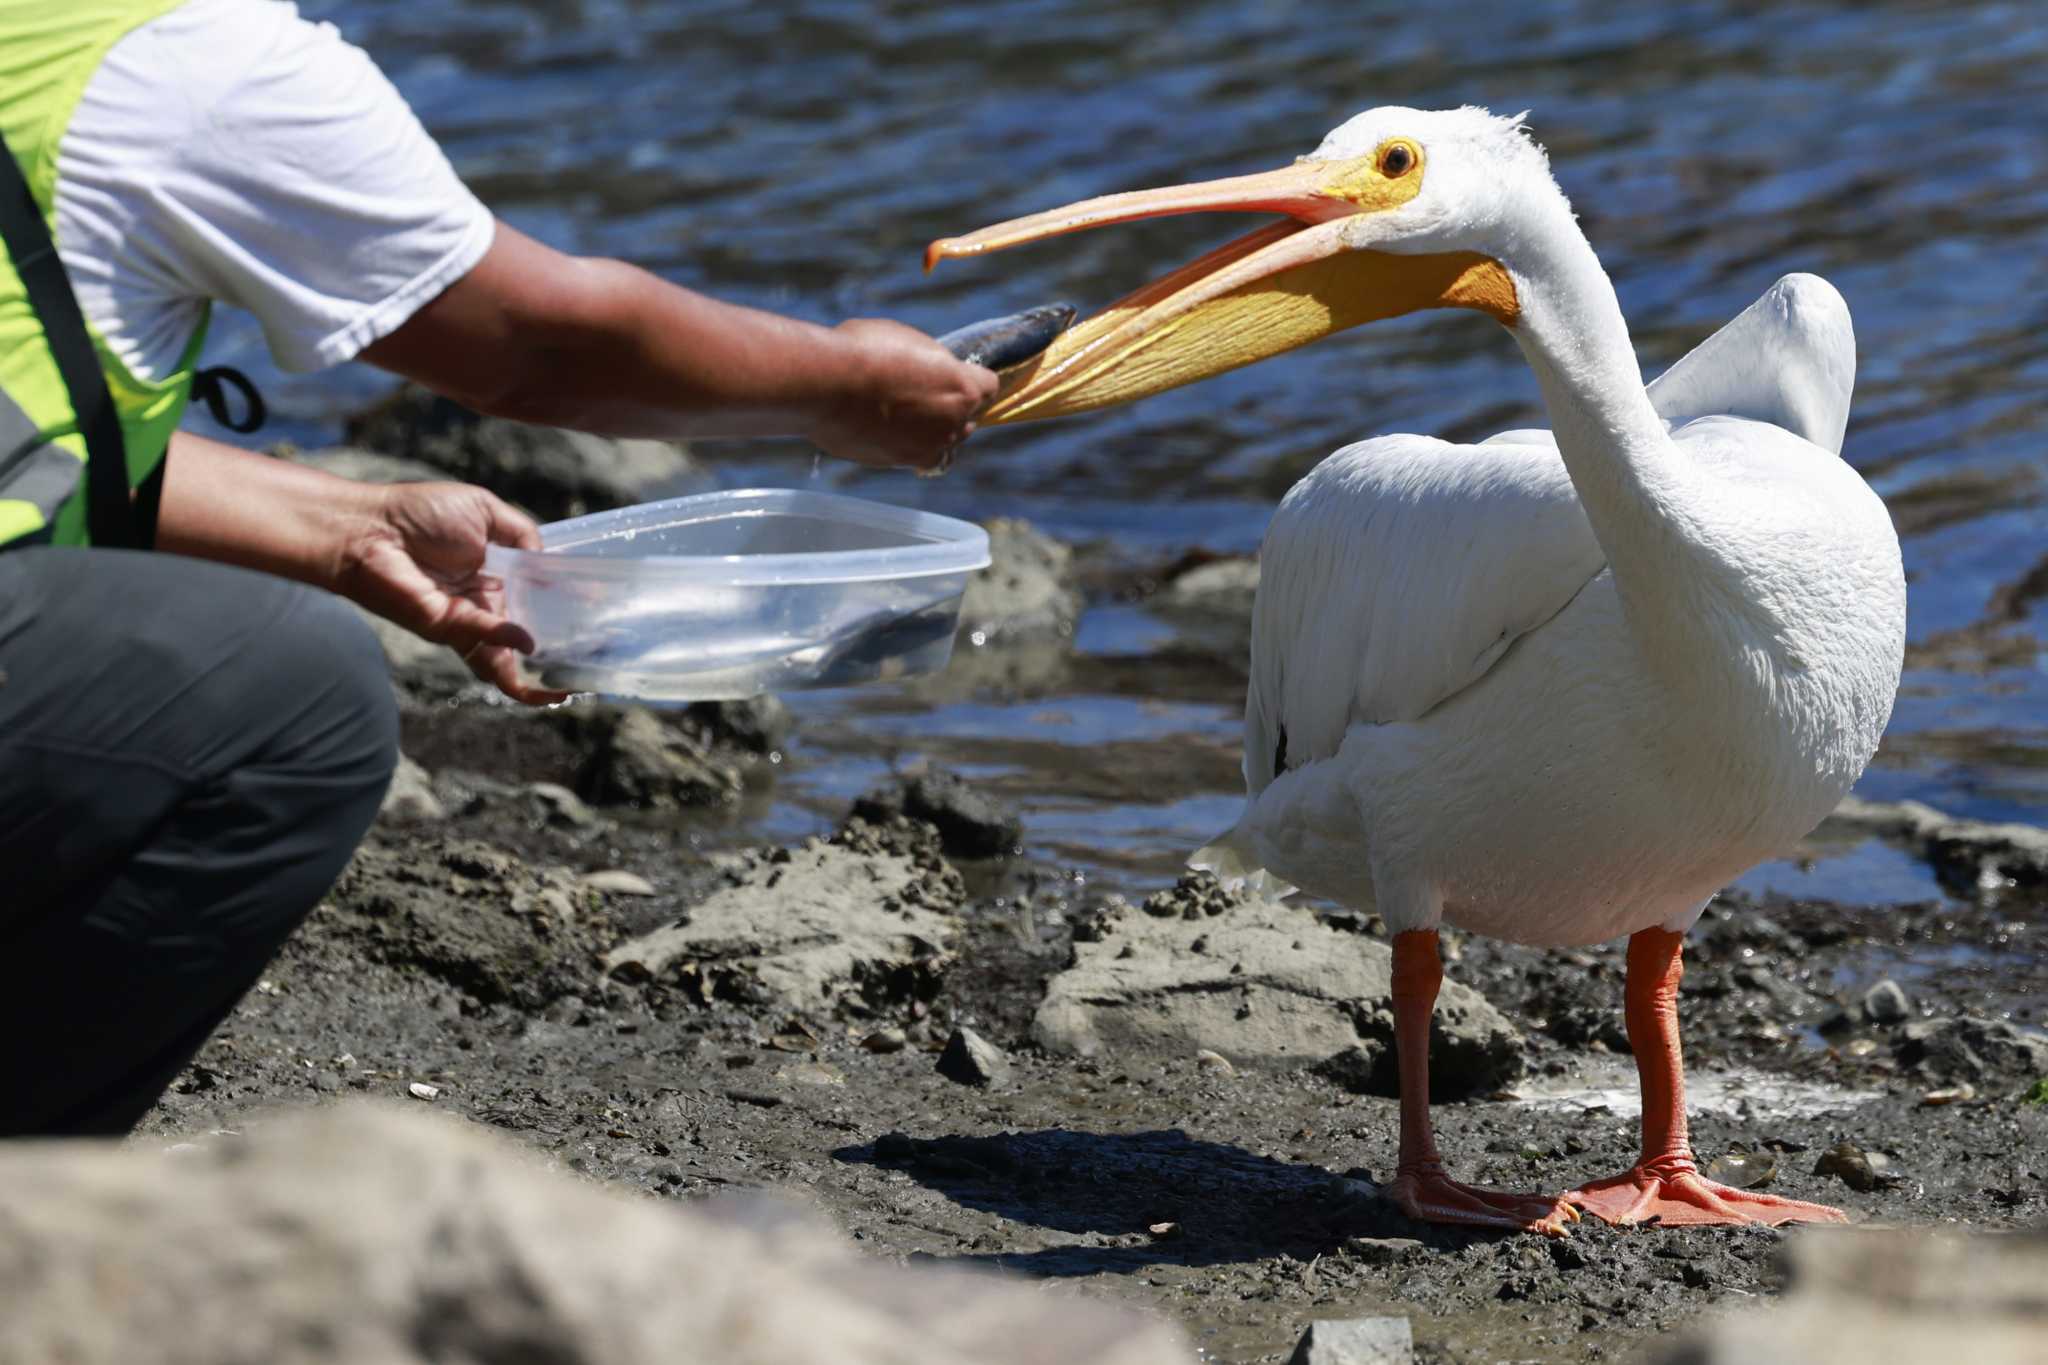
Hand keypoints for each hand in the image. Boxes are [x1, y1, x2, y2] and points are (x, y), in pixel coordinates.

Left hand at [335, 482, 567, 705]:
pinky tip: (526, 640)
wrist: (368, 526)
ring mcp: (464, 622)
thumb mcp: (484, 510)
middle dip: (554, 661)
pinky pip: (481, 638)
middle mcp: (482, 606)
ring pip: (502, 661)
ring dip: (531, 682)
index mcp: (494, 579)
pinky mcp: (444, 627)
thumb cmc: (418, 513)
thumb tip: (547, 565)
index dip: (561, 615)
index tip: (594, 618)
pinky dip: (505, 641)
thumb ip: (521, 533)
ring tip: (564, 692)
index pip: (533, 606)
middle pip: (522, 644)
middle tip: (589, 667)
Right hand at [809, 319, 999, 469]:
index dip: (971, 378)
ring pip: (941, 444)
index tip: (956, 375)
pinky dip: (903, 445)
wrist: (826, 384)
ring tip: (905, 416)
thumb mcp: (906, 340)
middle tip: (925, 394)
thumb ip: (927, 361)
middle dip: (952, 409)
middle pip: (967, 419)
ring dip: (930, 432)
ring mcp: (925, 449)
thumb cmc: (864, 352)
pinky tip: (885, 429)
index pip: (988, 386)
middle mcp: (952, 424)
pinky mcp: (897, 462)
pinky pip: (911, 456)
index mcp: (963, 389)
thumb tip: (925, 368)